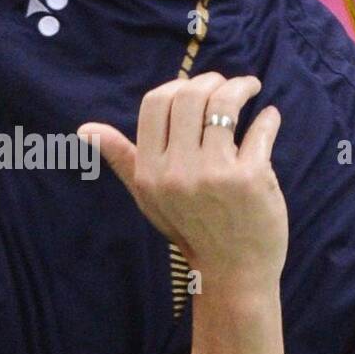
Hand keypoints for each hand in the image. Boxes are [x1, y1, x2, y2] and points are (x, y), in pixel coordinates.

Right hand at [79, 74, 287, 289]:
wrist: (233, 272)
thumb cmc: (191, 229)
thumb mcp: (149, 197)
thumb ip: (122, 158)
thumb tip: (85, 129)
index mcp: (149, 171)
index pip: (156, 102)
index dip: (179, 86)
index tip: (199, 89)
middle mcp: (177, 171)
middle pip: (191, 95)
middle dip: (214, 81)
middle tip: (229, 87)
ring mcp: (214, 174)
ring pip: (225, 104)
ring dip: (242, 87)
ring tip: (251, 88)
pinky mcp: (250, 178)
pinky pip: (260, 129)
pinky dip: (268, 118)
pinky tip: (269, 117)